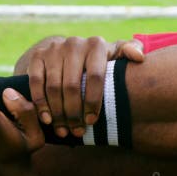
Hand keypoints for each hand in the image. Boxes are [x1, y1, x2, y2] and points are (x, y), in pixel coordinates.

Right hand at [27, 36, 143, 137]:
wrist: (66, 50)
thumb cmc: (98, 61)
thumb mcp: (115, 55)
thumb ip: (130, 52)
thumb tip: (140, 58)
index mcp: (96, 45)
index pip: (95, 77)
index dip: (93, 102)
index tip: (92, 121)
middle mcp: (74, 44)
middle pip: (72, 86)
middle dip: (75, 113)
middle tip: (77, 131)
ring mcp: (54, 49)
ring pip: (54, 87)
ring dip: (58, 113)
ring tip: (64, 131)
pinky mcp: (37, 56)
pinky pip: (36, 83)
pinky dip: (41, 104)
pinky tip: (47, 120)